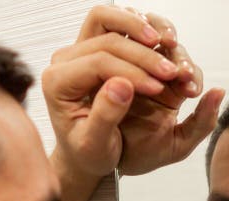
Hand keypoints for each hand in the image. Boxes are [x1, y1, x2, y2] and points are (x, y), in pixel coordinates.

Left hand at [42, 6, 223, 179]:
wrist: (84, 154)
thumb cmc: (88, 153)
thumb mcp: (95, 145)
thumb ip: (105, 116)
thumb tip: (122, 85)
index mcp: (58, 83)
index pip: (98, 62)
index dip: (133, 71)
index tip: (158, 88)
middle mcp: (65, 61)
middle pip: (106, 36)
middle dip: (143, 53)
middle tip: (170, 72)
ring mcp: (79, 51)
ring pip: (108, 19)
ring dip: (140, 27)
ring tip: (169, 45)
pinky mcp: (95, 49)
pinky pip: (117, 25)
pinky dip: (141, 29)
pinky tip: (162, 43)